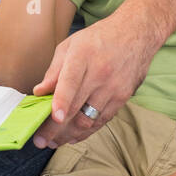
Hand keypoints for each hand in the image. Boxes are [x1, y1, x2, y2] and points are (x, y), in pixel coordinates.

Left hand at [33, 0, 161, 147]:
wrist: (136, 33)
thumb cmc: (98, 38)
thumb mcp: (71, 45)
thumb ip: (54, 70)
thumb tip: (39, 92)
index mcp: (83, 55)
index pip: (71, 81)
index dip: (62, 101)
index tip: (54, 117)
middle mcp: (99, 72)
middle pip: (76, 106)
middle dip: (56, 128)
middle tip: (40, 141)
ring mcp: (113, 87)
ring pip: (89, 119)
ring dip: (69, 134)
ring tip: (54, 142)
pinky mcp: (123, 97)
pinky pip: (102, 121)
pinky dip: (86, 131)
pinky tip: (73, 136)